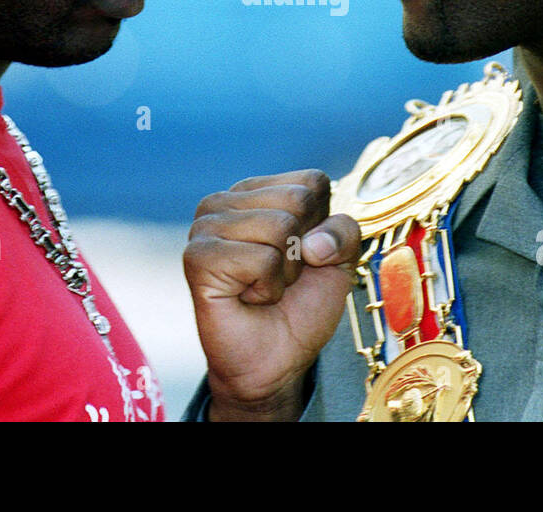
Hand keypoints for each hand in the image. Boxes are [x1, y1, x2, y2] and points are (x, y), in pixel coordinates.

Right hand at [183, 169, 360, 420]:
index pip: (313, 182)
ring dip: (284, 273)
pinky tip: (246, 297)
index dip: (322, 226)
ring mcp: (207, 225)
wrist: (274, 360)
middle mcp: (227, 200)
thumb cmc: (300, 305)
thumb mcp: (339, 261)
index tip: (303, 256)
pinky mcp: (198, 256)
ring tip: (261, 287)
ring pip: (281, 228)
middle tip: (279, 275)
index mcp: (258, 190)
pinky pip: (261, 259)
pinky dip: (267, 288)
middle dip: (304, 250)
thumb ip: (344, 232)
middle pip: (299, 201)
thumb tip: (312, 243)